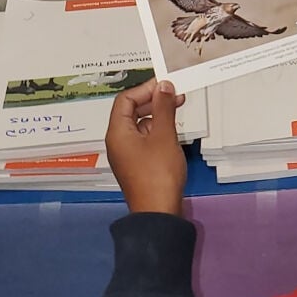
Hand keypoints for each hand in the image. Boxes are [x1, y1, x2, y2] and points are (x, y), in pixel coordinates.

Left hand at [105, 80, 186, 215]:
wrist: (158, 212)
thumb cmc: (159, 172)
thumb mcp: (164, 136)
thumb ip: (163, 107)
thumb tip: (163, 85)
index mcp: (118, 132)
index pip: (125, 100)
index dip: (145, 89)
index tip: (166, 84)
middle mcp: (118, 141)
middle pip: (131, 111)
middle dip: (153, 100)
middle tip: (176, 94)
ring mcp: (127, 154)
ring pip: (139, 125)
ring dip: (157, 114)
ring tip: (177, 109)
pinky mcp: (137, 164)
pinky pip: (144, 139)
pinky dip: (157, 130)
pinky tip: (173, 130)